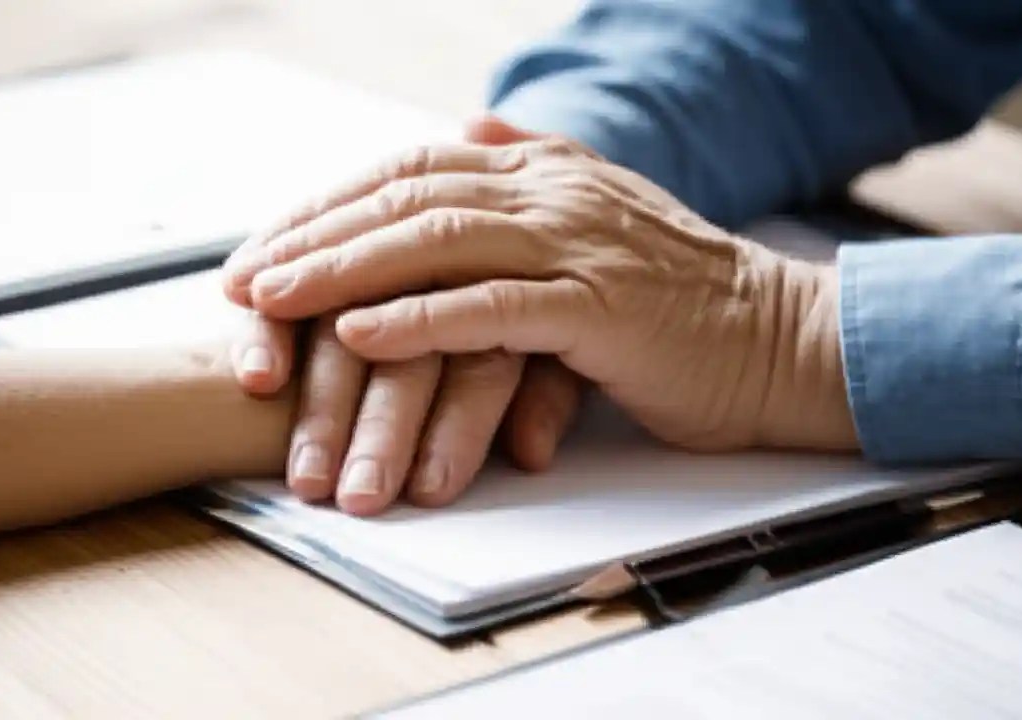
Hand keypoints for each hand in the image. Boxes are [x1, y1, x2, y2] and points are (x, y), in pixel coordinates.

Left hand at [224, 118, 856, 451]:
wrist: (783, 342)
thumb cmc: (681, 302)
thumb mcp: (600, 216)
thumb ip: (531, 171)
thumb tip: (467, 130)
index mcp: (544, 170)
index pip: (409, 171)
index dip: (327, 205)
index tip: (262, 247)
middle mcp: (552, 192)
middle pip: (405, 199)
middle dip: (311, 237)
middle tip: (238, 281)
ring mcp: (577, 245)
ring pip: (436, 242)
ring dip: (341, 271)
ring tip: (270, 302)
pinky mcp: (599, 309)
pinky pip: (491, 309)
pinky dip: (418, 320)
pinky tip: (357, 333)